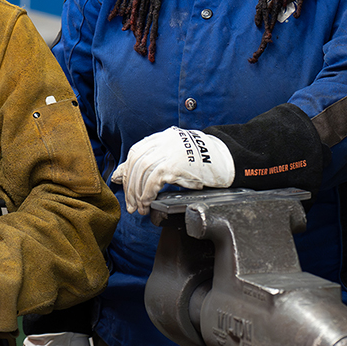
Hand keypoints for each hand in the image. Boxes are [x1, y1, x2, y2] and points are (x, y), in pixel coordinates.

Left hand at [111, 127, 233, 212]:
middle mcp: (164, 142)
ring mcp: (170, 151)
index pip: (136, 152)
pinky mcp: (176, 164)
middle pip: (136, 163)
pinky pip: (153, 181)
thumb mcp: (176, 157)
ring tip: (140, 208)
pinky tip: (148, 204)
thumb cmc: (203, 161)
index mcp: (164, 138)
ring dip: (137, 193)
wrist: (226, 158)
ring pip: (141, 172)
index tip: (120, 183)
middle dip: (130, 186)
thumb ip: (155, 160)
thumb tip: (127, 173)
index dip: (126, 170)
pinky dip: (147, 194)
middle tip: (131, 203)